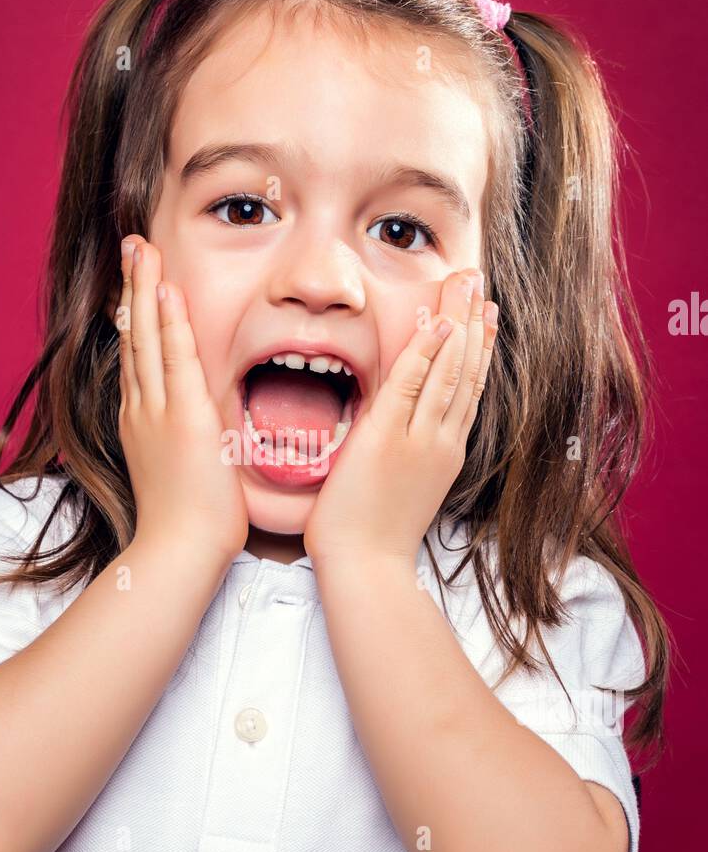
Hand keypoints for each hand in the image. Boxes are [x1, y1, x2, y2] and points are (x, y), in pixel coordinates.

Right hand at [116, 234, 248, 563]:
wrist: (178, 552)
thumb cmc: (184, 526)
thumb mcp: (179, 474)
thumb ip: (183, 446)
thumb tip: (194, 437)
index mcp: (141, 422)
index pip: (137, 357)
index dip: (135, 316)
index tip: (137, 282)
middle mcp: (141, 410)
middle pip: (133, 336)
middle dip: (132, 287)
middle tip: (132, 246)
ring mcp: (158, 412)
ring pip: (147, 338)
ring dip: (145, 289)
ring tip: (142, 249)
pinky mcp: (183, 418)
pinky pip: (175, 360)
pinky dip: (169, 324)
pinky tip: (166, 291)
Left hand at [303, 268, 497, 568]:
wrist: (366, 569)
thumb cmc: (375, 539)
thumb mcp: (403, 490)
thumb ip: (407, 457)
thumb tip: (399, 433)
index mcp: (444, 453)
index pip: (466, 390)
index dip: (477, 349)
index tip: (484, 316)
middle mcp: (440, 442)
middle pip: (464, 371)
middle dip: (473, 323)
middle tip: (479, 282)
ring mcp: (419, 439)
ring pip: (447, 371)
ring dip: (457, 324)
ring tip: (467, 286)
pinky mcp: (388, 439)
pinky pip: (411, 385)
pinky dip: (426, 352)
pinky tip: (438, 323)